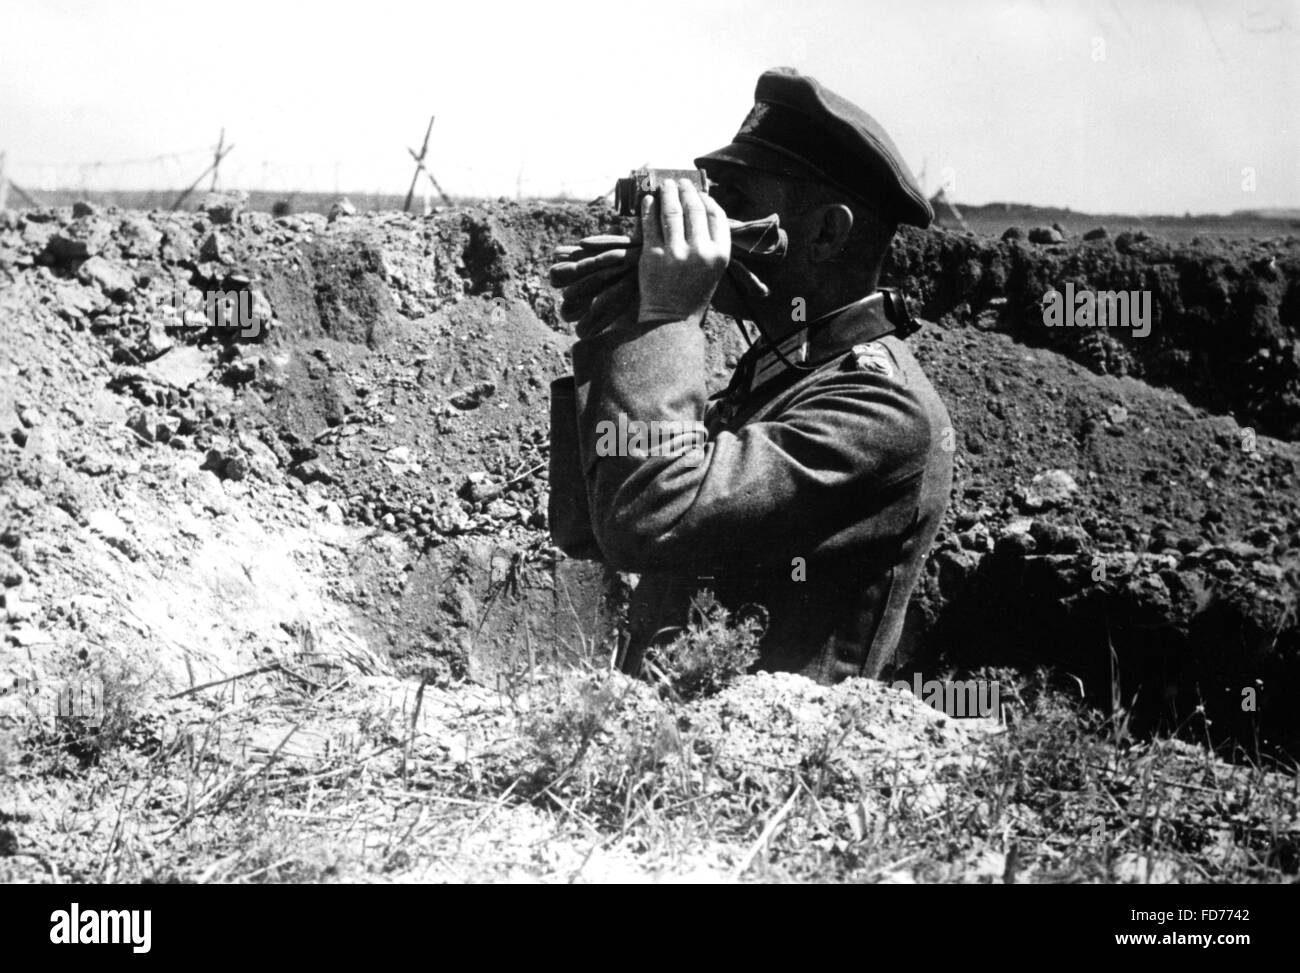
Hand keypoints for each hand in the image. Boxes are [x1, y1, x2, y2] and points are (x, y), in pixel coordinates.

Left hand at [637, 179, 729, 324]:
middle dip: (685, 190)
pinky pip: (650, 223)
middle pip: (694, 208)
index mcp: (720, 254)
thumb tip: (697, 206)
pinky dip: (649, 208)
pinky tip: (648, 201)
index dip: (706, 198)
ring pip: (672, 211)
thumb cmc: (692, 292)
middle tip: (679, 182)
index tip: (699, 192)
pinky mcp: (653, 254)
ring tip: (664, 185)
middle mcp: (700, 251)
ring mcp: (676, 252)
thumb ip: (709, 241)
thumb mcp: (712, 269)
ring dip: (667, 193)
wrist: (670, 320)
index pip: (715, 215)